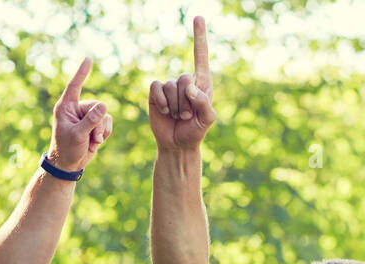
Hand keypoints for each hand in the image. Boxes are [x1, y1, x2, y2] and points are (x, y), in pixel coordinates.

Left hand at [48, 58, 111, 172]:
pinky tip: (98, 141)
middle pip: (96, 106)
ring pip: (103, 114)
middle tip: (94, 138)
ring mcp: (86, 117)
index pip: (75, 86)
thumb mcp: (78, 135)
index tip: (88, 59)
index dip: (82, 73)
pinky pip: (106, 121)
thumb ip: (91, 120)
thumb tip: (104, 105)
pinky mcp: (94, 125)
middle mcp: (76, 110)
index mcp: (66, 107)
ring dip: (102, 129)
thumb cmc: (67, 149)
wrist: (69, 165)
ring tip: (95, 141)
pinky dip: (105, 131)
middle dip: (98, 123)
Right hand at [148, 15, 216, 150]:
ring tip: (178, 117)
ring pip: (170, 86)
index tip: (197, 17)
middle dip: (186, 102)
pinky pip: (156, 88)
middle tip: (187, 116)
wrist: (177, 144)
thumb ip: (204, 103)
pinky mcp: (156, 93)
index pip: (200, 56)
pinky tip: (165, 112)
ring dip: (175, 106)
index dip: (199, 37)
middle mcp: (186, 82)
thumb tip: (190, 88)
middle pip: (184, 78)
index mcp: (202, 83)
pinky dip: (161, 101)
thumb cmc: (195, 132)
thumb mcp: (207, 120)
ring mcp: (170, 86)